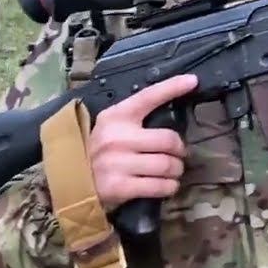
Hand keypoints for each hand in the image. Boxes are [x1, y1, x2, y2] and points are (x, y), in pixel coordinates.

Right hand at [87, 74, 196, 211]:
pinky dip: (170, 187)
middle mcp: (117, 137)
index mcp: (116, 116)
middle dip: (180, 150)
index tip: (192, 80)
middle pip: (168, 139)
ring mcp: (118, 163)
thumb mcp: (112, 126)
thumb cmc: (100, 150)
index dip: (172, 87)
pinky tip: (167, 185)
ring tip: (173, 171)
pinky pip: (159, 186)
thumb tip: (173, 113)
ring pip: (167, 165)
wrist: (74, 182)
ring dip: (177, 170)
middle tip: (179, 155)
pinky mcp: (121, 186)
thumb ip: (136, 119)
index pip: (148, 97)